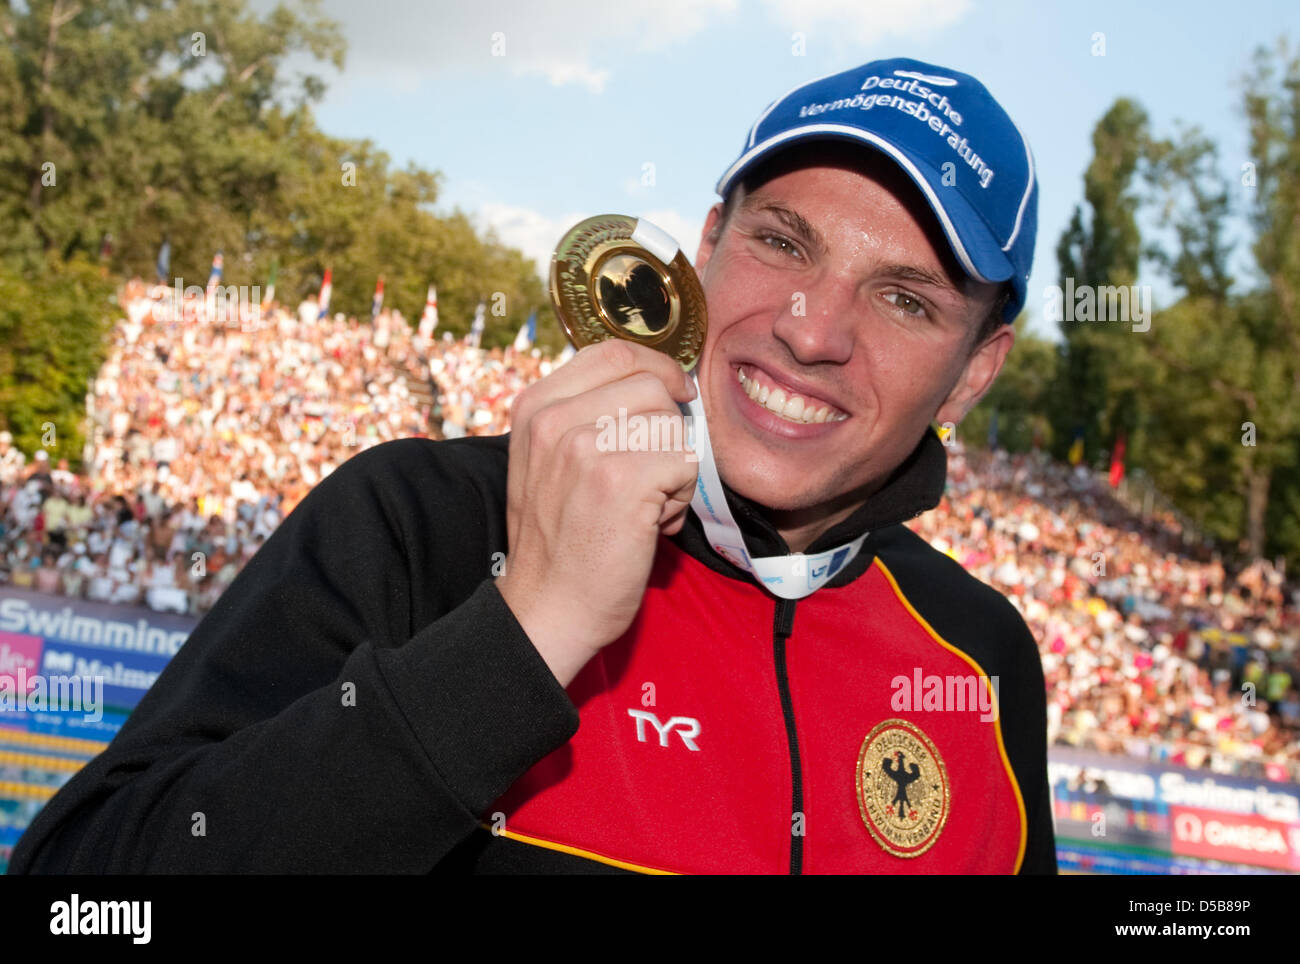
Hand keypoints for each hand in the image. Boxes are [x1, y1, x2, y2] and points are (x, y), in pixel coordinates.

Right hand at [496, 340, 698, 685]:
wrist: (548, 608)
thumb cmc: (560, 539)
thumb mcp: (548, 460)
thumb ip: (585, 413)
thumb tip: (656, 378)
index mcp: (535, 406)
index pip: (614, 351)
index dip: (657, 369)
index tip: (674, 396)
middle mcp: (554, 419)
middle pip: (652, 384)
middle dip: (667, 429)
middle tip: (648, 477)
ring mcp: (586, 447)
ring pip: (672, 422)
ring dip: (674, 466)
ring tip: (644, 504)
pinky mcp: (622, 480)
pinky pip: (686, 462)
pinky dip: (679, 498)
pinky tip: (650, 524)